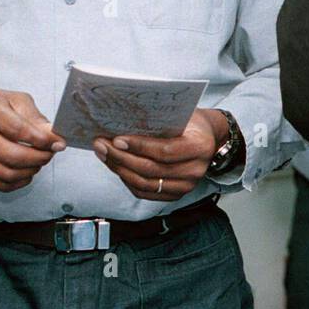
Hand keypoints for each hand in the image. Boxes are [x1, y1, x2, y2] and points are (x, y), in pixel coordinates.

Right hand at [0, 90, 64, 192]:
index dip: (42, 140)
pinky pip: (1, 184)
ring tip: (40, 160)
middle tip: (50, 152)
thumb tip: (52, 135)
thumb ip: (34, 117)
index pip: (18, 130)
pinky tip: (27, 170)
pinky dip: (21, 181)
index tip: (58, 142)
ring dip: (32, 170)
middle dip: (40, 158)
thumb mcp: (13, 100)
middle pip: (12, 155)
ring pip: (8, 173)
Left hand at [92, 108, 225, 201]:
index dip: (138, 147)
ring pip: (145, 184)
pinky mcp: (175, 194)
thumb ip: (158, 121)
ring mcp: (186, 186)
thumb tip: (121, 123)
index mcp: (200, 147)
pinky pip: (145, 193)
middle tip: (101, 145)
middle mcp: (195, 170)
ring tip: (104, 155)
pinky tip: (117, 167)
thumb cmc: (191, 123)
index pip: (164, 151)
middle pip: (151, 170)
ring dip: (120, 170)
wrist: (207, 139)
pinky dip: (127, 180)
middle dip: (121, 158)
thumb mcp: (180, 115)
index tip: (116, 140)